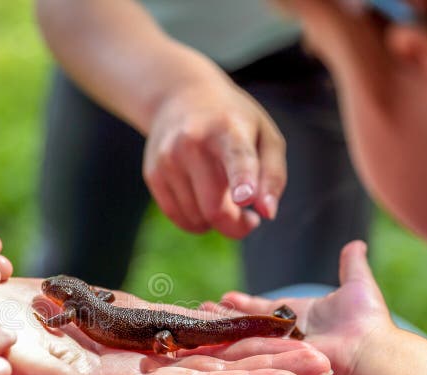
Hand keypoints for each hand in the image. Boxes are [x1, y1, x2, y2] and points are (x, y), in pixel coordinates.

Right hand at [0, 279, 331, 374]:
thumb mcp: (13, 368)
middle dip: (265, 368)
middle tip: (325, 359)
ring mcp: (126, 350)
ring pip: (198, 350)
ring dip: (247, 344)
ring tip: (299, 334)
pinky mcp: (118, 322)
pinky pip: (173, 324)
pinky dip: (209, 322)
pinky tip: (239, 315)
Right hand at [144, 81, 285, 237]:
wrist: (179, 96)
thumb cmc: (233, 122)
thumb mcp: (265, 135)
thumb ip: (273, 175)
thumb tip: (266, 213)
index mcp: (229, 129)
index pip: (236, 158)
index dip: (242, 180)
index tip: (245, 197)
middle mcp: (193, 143)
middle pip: (215, 208)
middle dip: (236, 226)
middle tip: (249, 221)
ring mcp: (168, 159)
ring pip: (197, 218)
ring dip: (215, 220)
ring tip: (223, 197)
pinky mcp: (153, 174)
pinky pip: (178, 217)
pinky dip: (196, 220)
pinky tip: (203, 202)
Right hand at [206, 241, 394, 374]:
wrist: (367, 352)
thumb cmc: (365, 322)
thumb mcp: (357, 284)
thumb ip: (351, 265)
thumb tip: (355, 243)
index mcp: (297, 316)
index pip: (263, 308)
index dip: (244, 302)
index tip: (225, 295)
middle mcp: (283, 334)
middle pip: (246, 323)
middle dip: (223, 317)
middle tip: (202, 309)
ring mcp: (275, 348)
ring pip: (240, 335)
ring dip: (218, 327)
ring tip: (196, 318)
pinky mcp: (270, 359)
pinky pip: (242, 349)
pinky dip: (223, 341)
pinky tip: (203, 335)